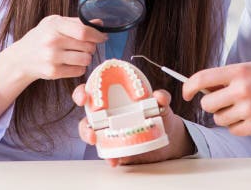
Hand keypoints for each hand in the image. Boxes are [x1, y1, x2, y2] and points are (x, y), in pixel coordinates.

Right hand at [5, 15, 107, 81]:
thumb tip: (100, 23)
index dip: (97, 35)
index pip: (84, 31)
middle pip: (87, 46)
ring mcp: (52, 58)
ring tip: (77, 54)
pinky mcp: (53, 72)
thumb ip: (77, 22)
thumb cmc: (41, 37)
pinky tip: (71, 63)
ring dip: (86, 57)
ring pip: (86, 59)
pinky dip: (79, 67)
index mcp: (55, 25)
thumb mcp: (55, 23)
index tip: (102, 37)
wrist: (21, 58)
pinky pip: (79, 71)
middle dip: (91, 46)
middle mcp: (53, 41)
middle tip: (85, 46)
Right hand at [73, 85, 194, 166]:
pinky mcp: (115, 147)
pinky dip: (109, 157)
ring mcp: (110, 132)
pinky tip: (114, 159)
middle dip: (84, 125)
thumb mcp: (161, 103)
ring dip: (92, 142)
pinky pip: (107, 153)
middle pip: (87, 117)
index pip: (92, 91)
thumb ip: (161, 97)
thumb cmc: (159, 113)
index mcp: (115, 98)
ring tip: (100, 146)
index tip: (83, 98)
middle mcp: (108, 115)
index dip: (82, 93)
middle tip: (91, 132)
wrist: (168, 135)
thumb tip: (159, 96)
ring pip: (92, 136)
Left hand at [182, 61, 250, 135]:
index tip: (186, 92)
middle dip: (212, 104)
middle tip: (224, 101)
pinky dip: (237, 126)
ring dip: (225, 116)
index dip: (189, 86)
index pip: (202, 78)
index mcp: (240, 71)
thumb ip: (230, 75)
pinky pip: (233, 130)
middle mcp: (242, 90)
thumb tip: (205, 86)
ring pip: (219, 119)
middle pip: (207, 104)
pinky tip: (250, 117)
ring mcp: (249, 109)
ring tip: (241, 108)